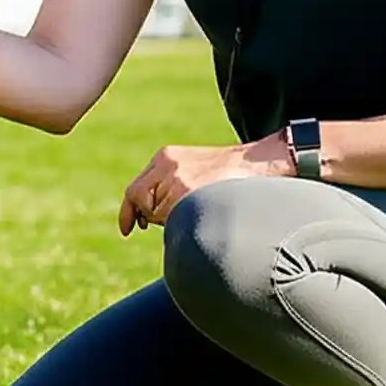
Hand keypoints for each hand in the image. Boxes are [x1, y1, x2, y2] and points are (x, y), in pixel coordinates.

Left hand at [118, 134, 294, 236]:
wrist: (257, 162)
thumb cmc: (229, 173)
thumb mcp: (192, 167)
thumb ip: (168, 183)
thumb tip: (147, 217)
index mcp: (165, 157)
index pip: (135, 188)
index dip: (129, 210)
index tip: (127, 229)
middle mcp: (166, 165)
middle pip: (144, 204)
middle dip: (154, 217)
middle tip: (179, 216)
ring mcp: (176, 178)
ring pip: (158, 215)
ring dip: (173, 221)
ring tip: (201, 206)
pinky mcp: (188, 191)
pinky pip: (172, 219)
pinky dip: (182, 224)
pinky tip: (203, 212)